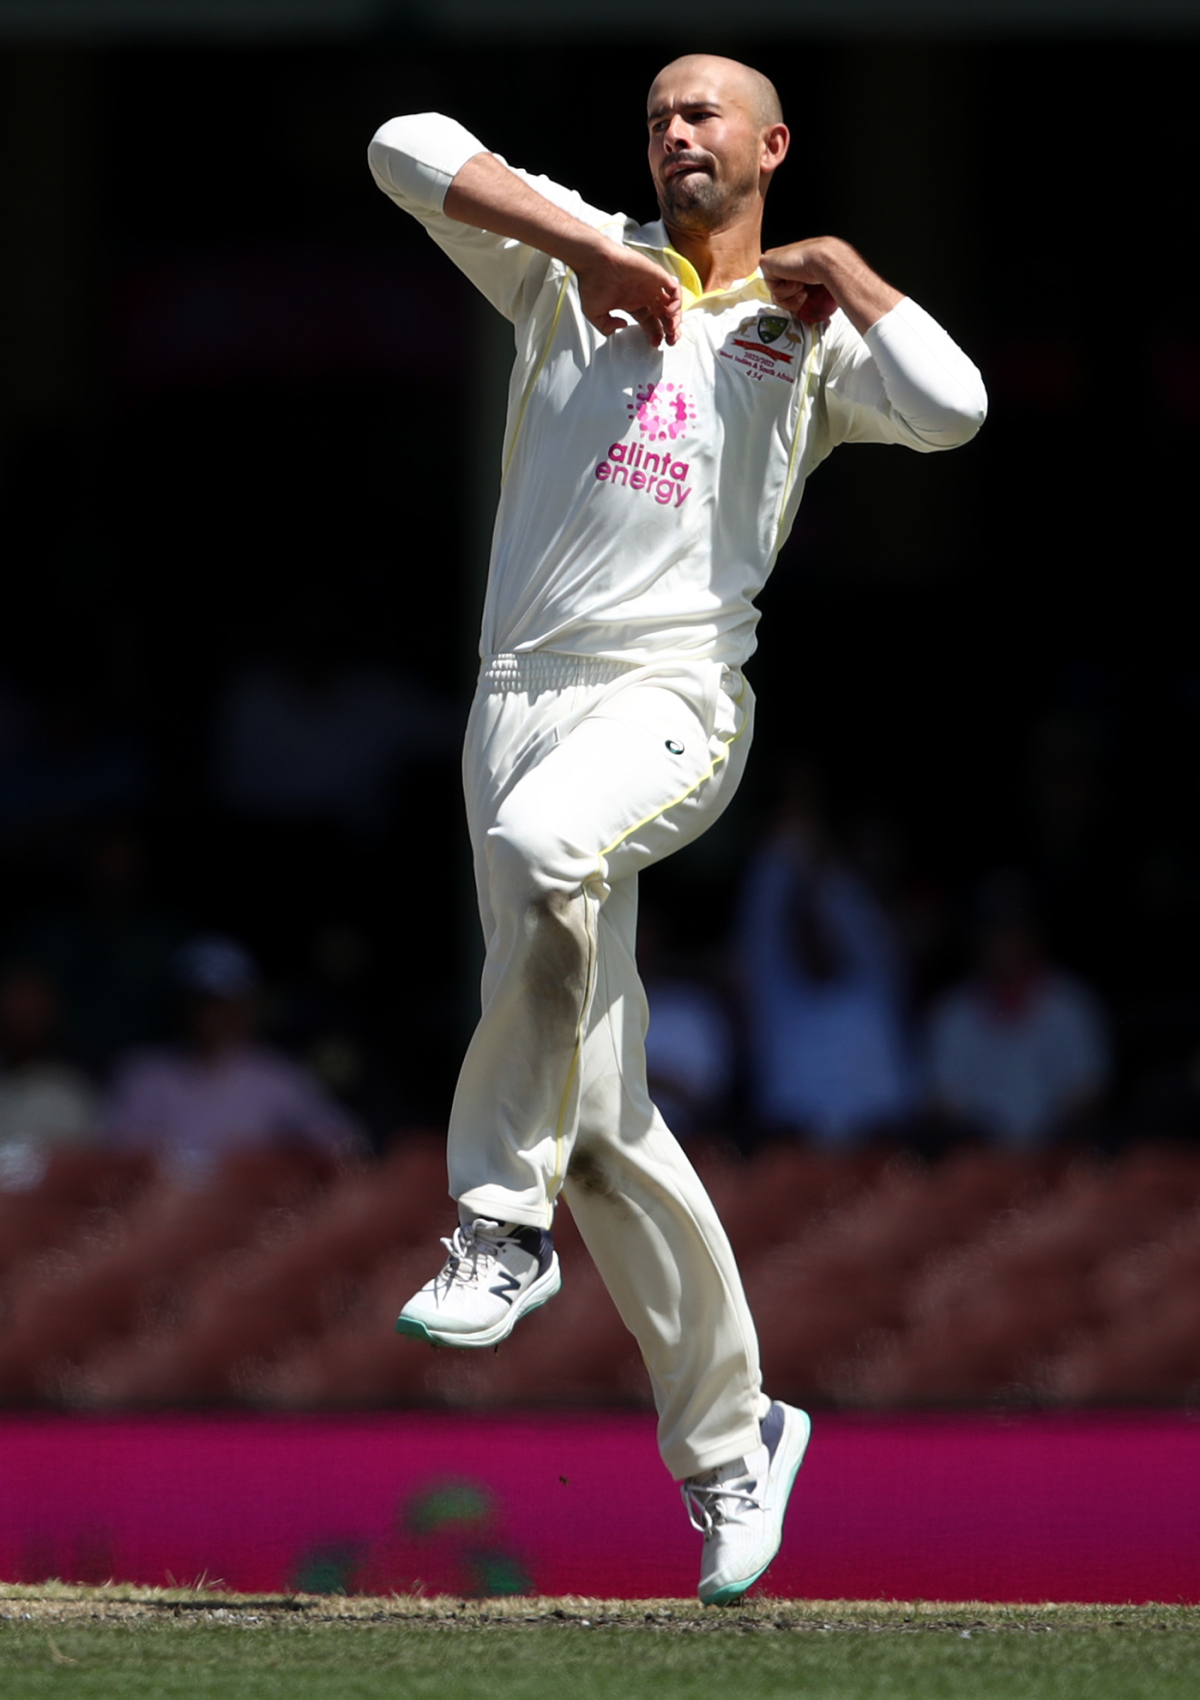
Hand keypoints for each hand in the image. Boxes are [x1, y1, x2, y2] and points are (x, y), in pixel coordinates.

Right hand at [575, 242, 681, 346]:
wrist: (594, 262)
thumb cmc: (592, 283)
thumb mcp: (594, 314)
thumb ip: (606, 326)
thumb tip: (622, 326)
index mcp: (633, 303)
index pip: (651, 322)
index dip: (655, 334)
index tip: (655, 343)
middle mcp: (644, 295)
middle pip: (664, 316)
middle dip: (670, 330)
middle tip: (669, 340)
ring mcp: (651, 285)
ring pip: (672, 304)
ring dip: (675, 318)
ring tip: (670, 329)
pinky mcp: (656, 275)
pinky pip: (674, 289)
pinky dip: (676, 302)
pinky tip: (669, 312)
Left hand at [761, 237, 902, 334]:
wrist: (832, 262)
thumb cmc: (838, 273)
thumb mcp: (831, 284)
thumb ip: (829, 292)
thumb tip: (864, 309)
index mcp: (802, 261)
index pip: (792, 284)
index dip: (797, 297)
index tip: (809, 297)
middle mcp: (789, 259)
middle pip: (782, 289)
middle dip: (793, 299)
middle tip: (806, 293)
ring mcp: (778, 260)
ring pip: (775, 290)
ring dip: (790, 296)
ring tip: (804, 287)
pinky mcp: (768, 262)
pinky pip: (770, 287)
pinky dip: (784, 291)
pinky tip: (797, 282)